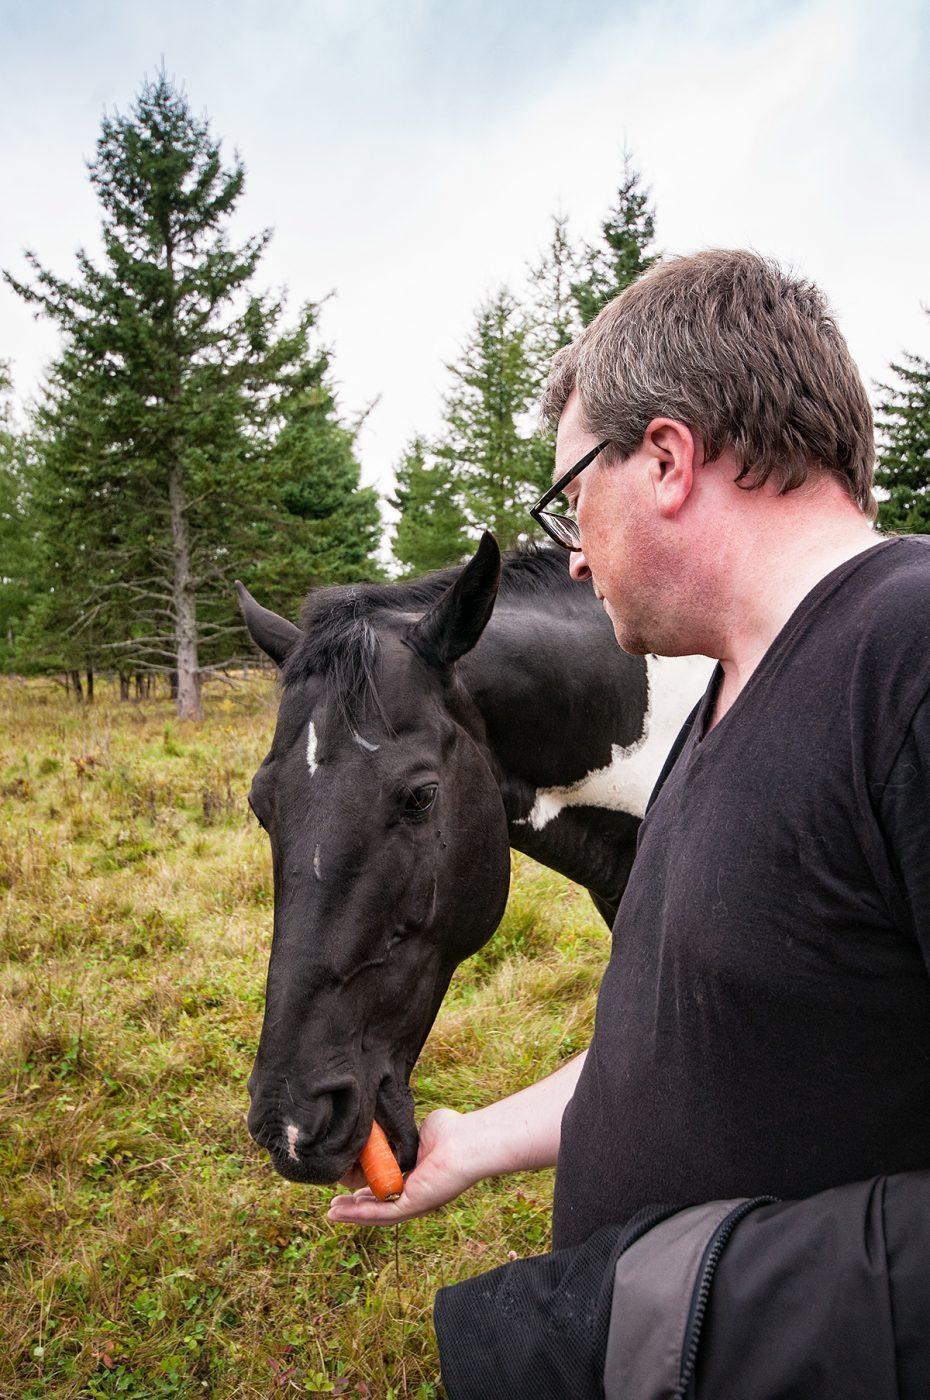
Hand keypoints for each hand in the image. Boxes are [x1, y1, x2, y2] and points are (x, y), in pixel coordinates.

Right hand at [327, 1108, 476, 1224]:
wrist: (467, 1141)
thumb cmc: (453, 1131)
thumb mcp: (421, 1130)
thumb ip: (405, 1136)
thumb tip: (393, 1132)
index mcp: (419, 1177)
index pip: (388, 1188)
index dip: (367, 1191)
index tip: (350, 1186)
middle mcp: (416, 1193)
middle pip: (380, 1205)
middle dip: (355, 1206)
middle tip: (333, 1205)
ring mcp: (415, 1202)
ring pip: (377, 1213)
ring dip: (352, 1214)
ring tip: (330, 1213)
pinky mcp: (413, 1206)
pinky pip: (381, 1213)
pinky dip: (359, 1214)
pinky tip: (339, 1212)